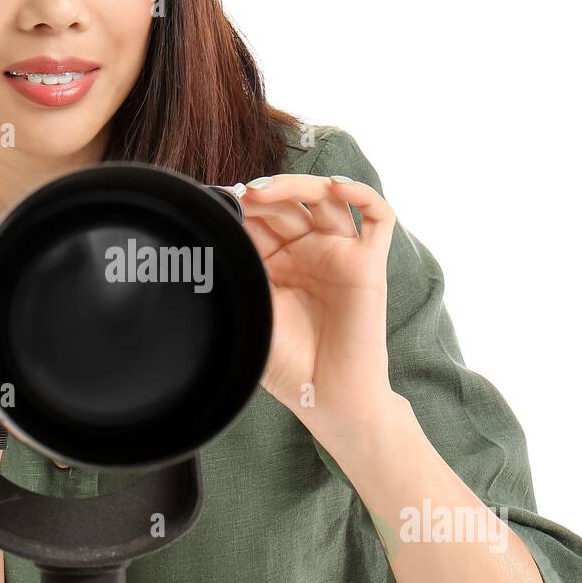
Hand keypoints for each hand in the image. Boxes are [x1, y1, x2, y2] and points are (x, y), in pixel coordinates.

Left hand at [238, 173, 402, 439]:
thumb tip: (203, 238)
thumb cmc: (286, 364)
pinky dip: (363, 193)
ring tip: (266, 190)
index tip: (213, 201)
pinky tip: (338, 186)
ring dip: (299, 184)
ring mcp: (340, 253)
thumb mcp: (248, 312)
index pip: (260, 217)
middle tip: (238, 196)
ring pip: (328, 197)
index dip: (240, 203)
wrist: (326, 397)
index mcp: (276, 262)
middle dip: (262, 194)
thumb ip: (234, 274)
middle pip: (290, 201)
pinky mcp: (369, 263)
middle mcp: (309, 251)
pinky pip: (378, 217)